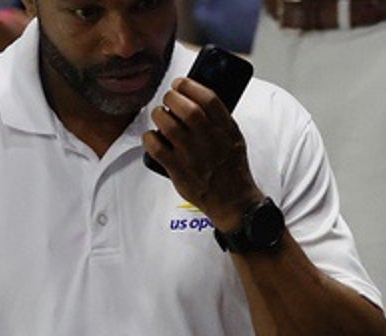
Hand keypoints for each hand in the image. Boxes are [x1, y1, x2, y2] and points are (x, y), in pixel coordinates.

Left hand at [144, 76, 262, 230]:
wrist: (233, 202)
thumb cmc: (233, 170)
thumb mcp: (235, 140)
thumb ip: (220, 119)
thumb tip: (197, 97)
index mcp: (227, 131)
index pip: (208, 99)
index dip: (190, 85)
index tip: (181, 84)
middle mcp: (210, 142)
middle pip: (186, 109)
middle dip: (172, 98)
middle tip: (168, 100)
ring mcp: (193, 156)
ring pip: (167, 124)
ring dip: (159, 115)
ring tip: (160, 116)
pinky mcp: (178, 170)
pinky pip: (155, 147)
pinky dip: (149, 137)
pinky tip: (153, 137)